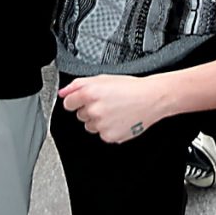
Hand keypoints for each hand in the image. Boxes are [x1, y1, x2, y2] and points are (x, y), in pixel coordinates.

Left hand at [56, 71, 173, 145]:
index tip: (84, 100)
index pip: (68, 103)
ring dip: (98, 120)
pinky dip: (109, 129)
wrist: (152, 98)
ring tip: (114, 111)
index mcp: (90, 93)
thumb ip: (78, 84)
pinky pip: (102, 134)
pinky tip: (119, 119)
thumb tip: (63, 92)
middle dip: (89, 110)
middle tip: (106, 103)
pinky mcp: (110, 136)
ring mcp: (102, 124)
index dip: (76, 101)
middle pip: (80, 115)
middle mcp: (94, 110)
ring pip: (90, 126)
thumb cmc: (130, 87)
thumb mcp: (102, 78)